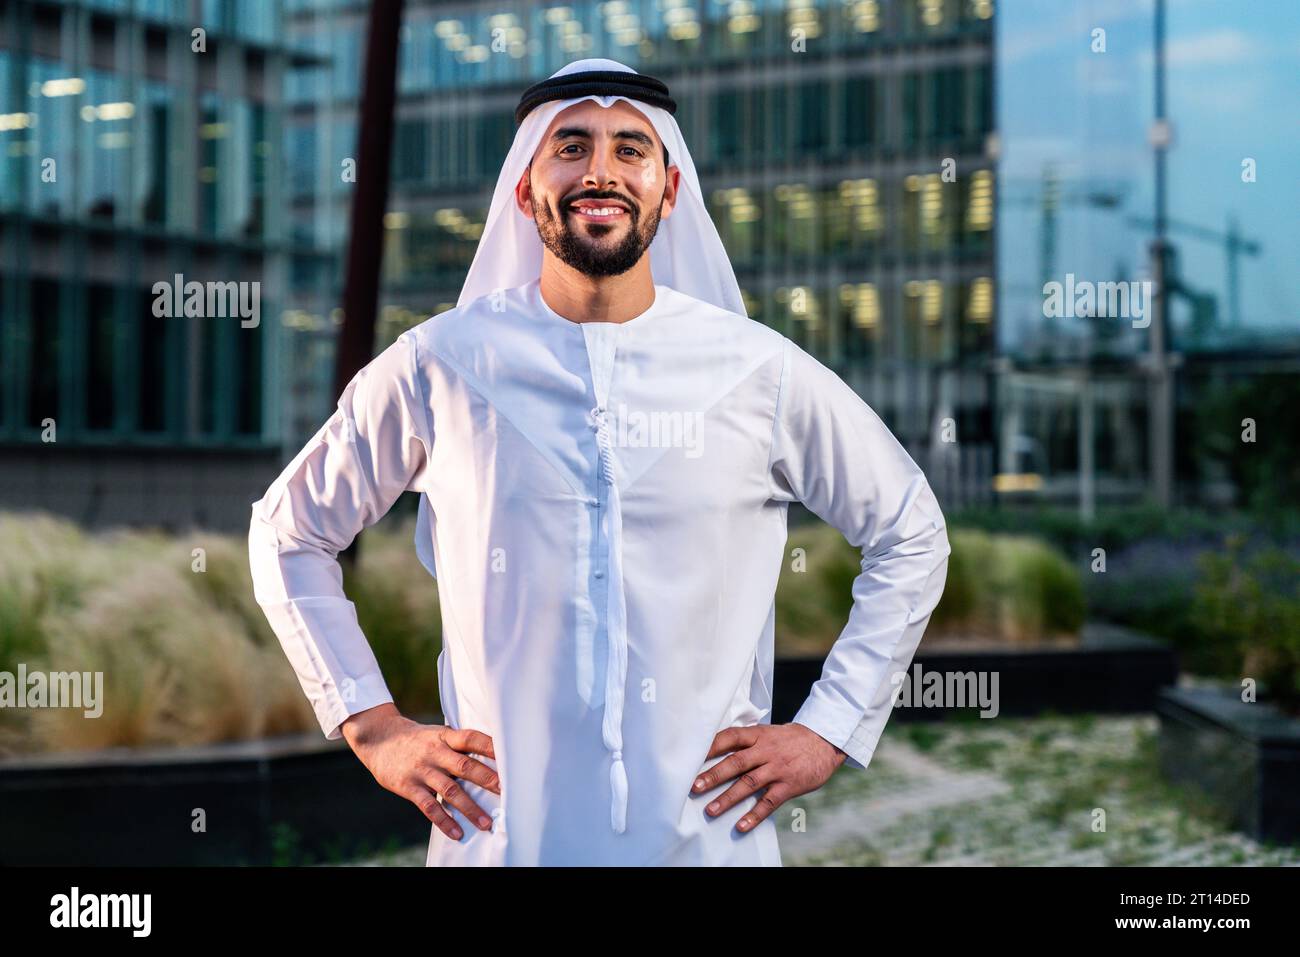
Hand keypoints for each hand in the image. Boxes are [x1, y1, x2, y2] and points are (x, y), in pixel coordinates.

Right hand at [341, 703, 499, 840]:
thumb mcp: (438, 734)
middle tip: (507, 792)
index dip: (490, 747)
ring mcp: (422, 770)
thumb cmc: (417, 739)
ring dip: (469, 808)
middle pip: (465, 766)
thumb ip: (459, 745)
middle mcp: (435, 753)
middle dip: (487, 780)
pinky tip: (457, 832)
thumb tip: (493, 756)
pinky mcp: (409, 787)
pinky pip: (429, 806)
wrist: (379, 739)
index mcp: (445, 737)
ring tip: (486, 823)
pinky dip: (444, 821)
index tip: (510, 756)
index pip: (471, 738)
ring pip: (450, 790)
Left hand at [691, 722, 845, 833]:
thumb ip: (746, 741)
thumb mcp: (768, 732)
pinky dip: (755, 815)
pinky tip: (741, 825)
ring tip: (710, 810)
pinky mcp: (789, 786)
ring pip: (749, 784)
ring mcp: (777, 769)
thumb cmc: (789, 739)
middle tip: (694, 787)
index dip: (711, 746)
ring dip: (728, 798)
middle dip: (713, 776)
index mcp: (758, 735)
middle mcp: (766, 751)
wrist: (824, 741)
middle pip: (736, 763)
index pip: (730, 737)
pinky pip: (769, 802)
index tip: (691, 755)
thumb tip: (715, 747)